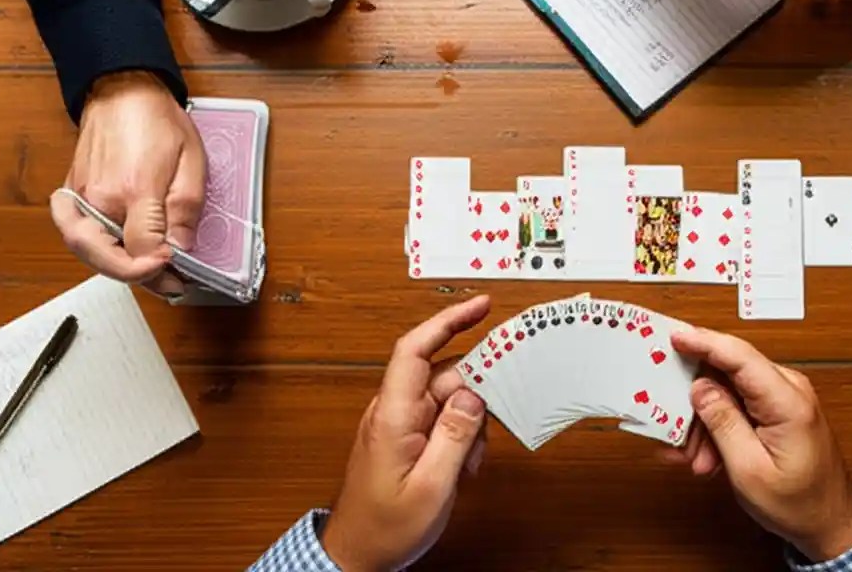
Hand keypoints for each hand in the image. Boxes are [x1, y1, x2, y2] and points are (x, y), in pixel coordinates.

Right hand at [49, 71, 204, 295]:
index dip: (160, 266)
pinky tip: (112, 254)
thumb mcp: (192, 161)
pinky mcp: (70, 193)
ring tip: (148, 273)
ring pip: (89, 252)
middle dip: (141, 279)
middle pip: (110, 259)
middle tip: (169, 283)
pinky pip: (74, 233)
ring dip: (116, 270)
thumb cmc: (158, 121)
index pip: (141, 249)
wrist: (122, 91)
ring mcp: (81, 196)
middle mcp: (101, 197)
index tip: (177, 265)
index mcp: (135, 189)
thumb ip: (187, 207)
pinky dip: (90, 251)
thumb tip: (181, 247)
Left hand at [319, 297, 490, 571]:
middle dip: (475, 397)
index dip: (447, 321)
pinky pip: (442, 421)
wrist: (357, 554)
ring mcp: (399, 424)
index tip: (479, 306)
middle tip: (493, 418)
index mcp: (393, 416)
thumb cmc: (385, 527)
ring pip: (448, 400)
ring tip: (467, 465)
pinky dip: (459, 438)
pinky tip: (461, 466)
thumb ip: (456, 435)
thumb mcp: (432, 486)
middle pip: (444, 376)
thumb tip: (473, 394)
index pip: (415, 349)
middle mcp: (393, 412)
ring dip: (468, 426)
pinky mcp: (406, 437)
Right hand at [665, 327, 851, 562]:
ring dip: (704, 422)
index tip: (674, 337)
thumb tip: (699, 387)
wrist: (829, 523)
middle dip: (695, 399)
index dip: (704, 342)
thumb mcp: (749, 470)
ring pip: (728, 391)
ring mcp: (784, 398)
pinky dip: (717, 426)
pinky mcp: (777, 409)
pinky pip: (738, 405)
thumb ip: (722, 423)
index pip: (740, 356)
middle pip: (728, 372)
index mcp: (788, 402)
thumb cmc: (800, 504)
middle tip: (672, 426)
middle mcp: (789, 391)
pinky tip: (705, 455)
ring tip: (694, 457)